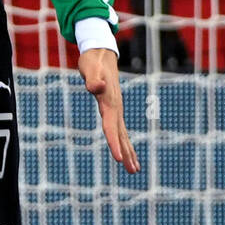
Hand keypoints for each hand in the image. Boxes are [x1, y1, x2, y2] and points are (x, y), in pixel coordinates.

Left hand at [78, 48, 139, 173]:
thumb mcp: (90, 68)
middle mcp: (115, 107)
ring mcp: (116, 108)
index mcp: (109, 101)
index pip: (111, 126)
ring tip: (134, 170)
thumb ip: (93, 79)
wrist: (101, 52)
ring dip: (128, 151)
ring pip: (123, 134)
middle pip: (120, 134)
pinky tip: (125, 152)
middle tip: (132, 171)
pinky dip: (123, 142)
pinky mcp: (113, 108)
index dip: (113, 142)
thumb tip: (97, 87)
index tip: (118, 159)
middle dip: (126, 153)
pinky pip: (119, 129)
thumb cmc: (93, 61)